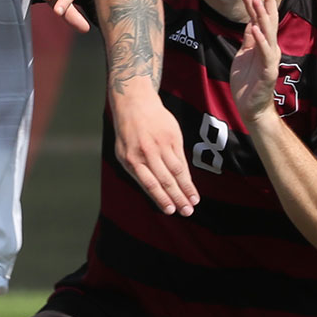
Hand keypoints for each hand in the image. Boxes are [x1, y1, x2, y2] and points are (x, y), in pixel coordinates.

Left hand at [110, 91, 200, 216]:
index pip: (148, 183)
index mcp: (131, 159)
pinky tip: (191, 186)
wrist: (135, 103)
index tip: (170, 211)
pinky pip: (181, 160)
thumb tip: (153, 193)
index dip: (160, 198)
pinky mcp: (172, 138)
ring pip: (176, 171)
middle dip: (177, 198)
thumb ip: (137, 171)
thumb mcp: (123, 152)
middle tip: (187, 212)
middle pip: (164, 180)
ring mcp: (160, 145)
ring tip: (193, 202)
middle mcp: (146, 153)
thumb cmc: (128, 133)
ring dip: (186, 189)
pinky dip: (187, 175)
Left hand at [230, 0, 281, 121]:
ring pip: (268, 34)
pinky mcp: (268, 72)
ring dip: (262, 17)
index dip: (253, 4)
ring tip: (257, 1)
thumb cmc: (247, 82)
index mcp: (262, 44)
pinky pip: (265, 53)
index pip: (259, 19)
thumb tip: (249, 22)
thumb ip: (248, 40)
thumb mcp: (243, 55)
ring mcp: (270, 59)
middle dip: (266, 3)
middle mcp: (269, 49)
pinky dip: (260, 40)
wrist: (250, 107)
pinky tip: (255, 29)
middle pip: (269, 22)